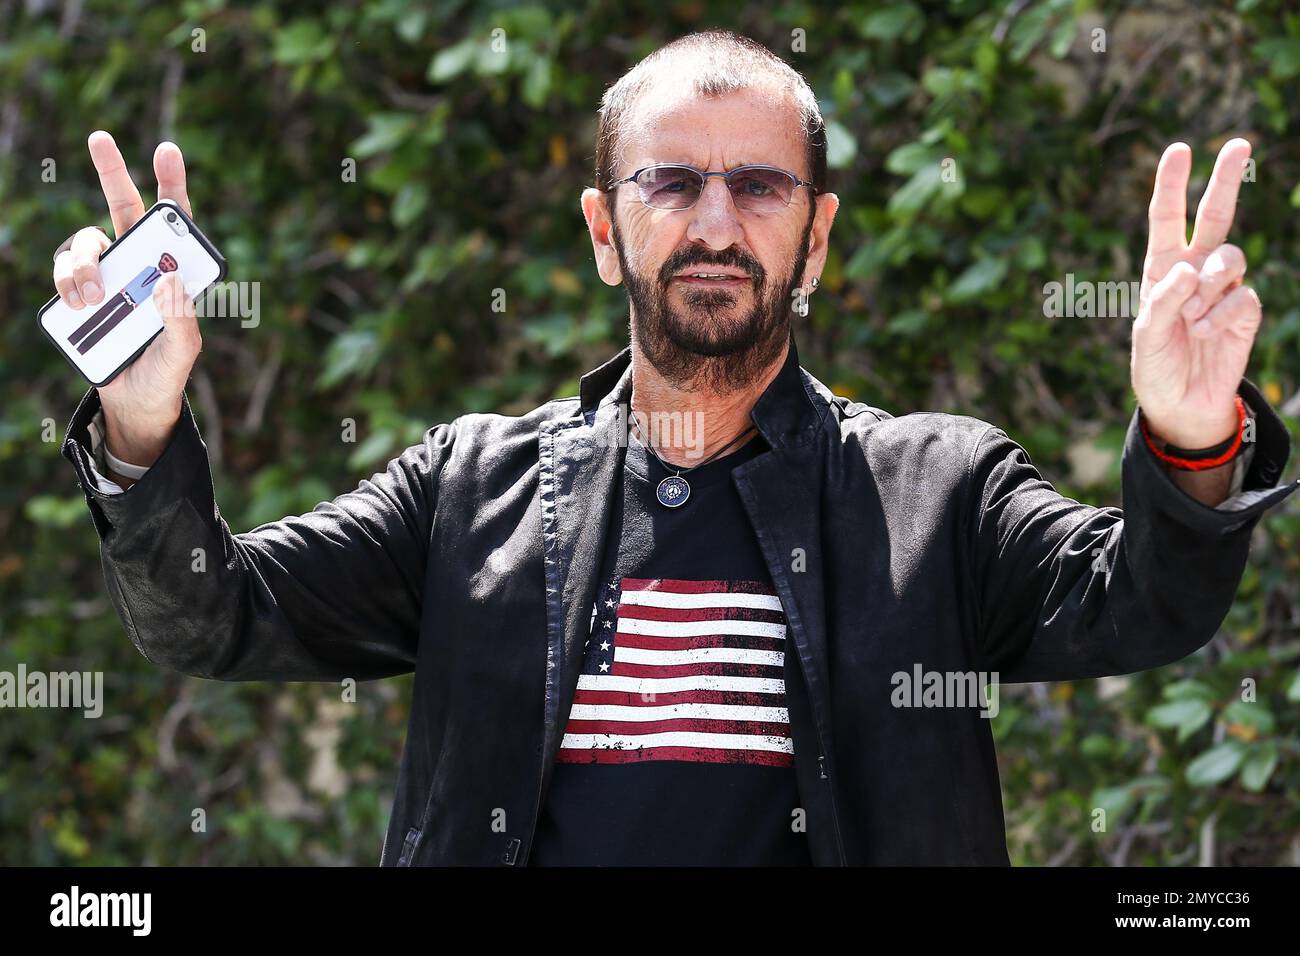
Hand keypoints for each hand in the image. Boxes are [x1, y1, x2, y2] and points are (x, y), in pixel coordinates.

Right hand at [51, 130, 200, 467]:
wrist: (133, 406)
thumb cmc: (166, 375)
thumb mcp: (183, 353)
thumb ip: (181, 319)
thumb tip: (167, 280)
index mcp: (173, 273)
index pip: (175, 224)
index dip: (171, 185)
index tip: (166, 150)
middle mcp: (139, 267)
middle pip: (123, 210)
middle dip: (112, 171)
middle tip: (101, 137)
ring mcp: (107, 278)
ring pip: (87, 242)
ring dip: (84, 260)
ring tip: (91, 295)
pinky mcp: (79, 295)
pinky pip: (65, 271)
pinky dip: (67, 282)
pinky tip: (79, 303)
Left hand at [1131, 138, 1261, 450]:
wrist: (1181, 404)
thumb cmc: (1155, 366)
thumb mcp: (1146, 335)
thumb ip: (1162, 301)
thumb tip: (1187, 269)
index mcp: (1161, 268)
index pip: (1166, 219)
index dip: (1172, 185)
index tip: (1179, 150)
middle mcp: (1194, 270)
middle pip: (1215, 216)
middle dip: (1225, 180)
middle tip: (1238, 143)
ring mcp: (1222, 288)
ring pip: (1229, 258)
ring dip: (1209, 286)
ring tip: (1193, 318)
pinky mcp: (1244, 311)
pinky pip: (1242, 297)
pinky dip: (1222, 316)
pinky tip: (1208, 335)